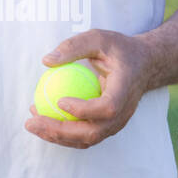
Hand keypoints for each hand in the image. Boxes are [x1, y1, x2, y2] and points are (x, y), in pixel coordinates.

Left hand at [24, 29, 154, 148]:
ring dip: (57, 136)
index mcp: (125, 90)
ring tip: (32, 123)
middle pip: (92, 132)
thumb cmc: (120, 49)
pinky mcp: (108, 127)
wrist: (145, 65)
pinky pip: (84, 136)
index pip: (107, 108)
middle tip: (31, 121)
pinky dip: (62, 133)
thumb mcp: (99, 38)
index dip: (84, 110)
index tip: (60, 101)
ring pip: (86, 140)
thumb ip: (74, 46)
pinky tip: (42, 119)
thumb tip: (46, 61)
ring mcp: (116, 124)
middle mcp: (123, 113)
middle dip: (59, 131)